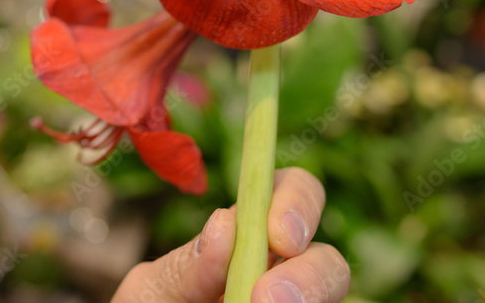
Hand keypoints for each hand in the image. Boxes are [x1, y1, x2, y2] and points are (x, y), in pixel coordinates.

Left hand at [112, 168, 348, 302]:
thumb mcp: (151, 291)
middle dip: (310, 274)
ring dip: (307, 298)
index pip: (286, 193)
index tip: (280, 236)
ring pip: (333, 295)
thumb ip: (184, 267)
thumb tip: (225, 223)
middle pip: (325, 257)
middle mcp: (280, 273)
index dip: (296, 201)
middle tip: (266, 299)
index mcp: (243, 239)